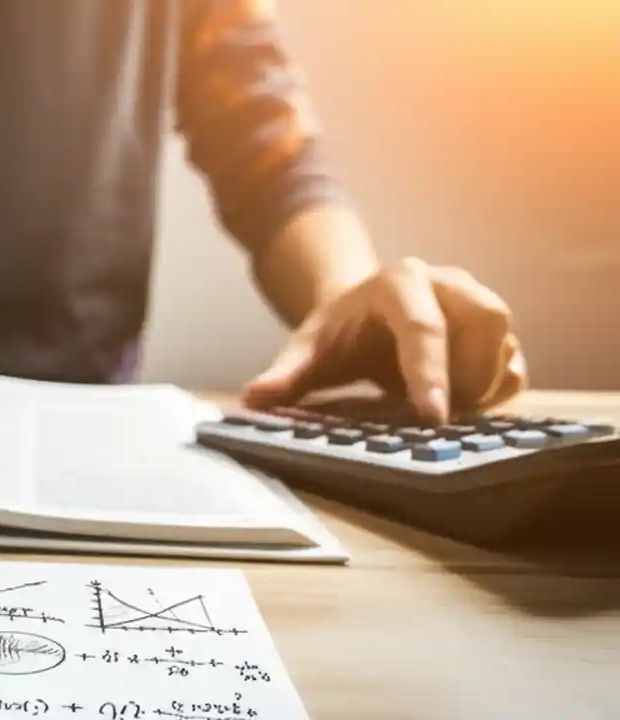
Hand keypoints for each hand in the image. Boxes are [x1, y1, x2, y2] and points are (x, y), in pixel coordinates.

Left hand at [242, 257, 527, 423]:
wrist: (360, 309)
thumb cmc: (336, 331)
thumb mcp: (308, 348)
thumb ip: (284, 374)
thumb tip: (253, 399)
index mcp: (399, 282)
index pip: (424, 326)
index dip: (430, 372)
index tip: (433, 416)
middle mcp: (447, 282)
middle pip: (485, 322)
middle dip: (465, 375)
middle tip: (433, 413)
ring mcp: (477, 300)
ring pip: (505, 344)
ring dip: (480, 386)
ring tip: (439, 407)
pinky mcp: (495, 329)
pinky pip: (514, 365)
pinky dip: (493, 393)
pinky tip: (458, 404)